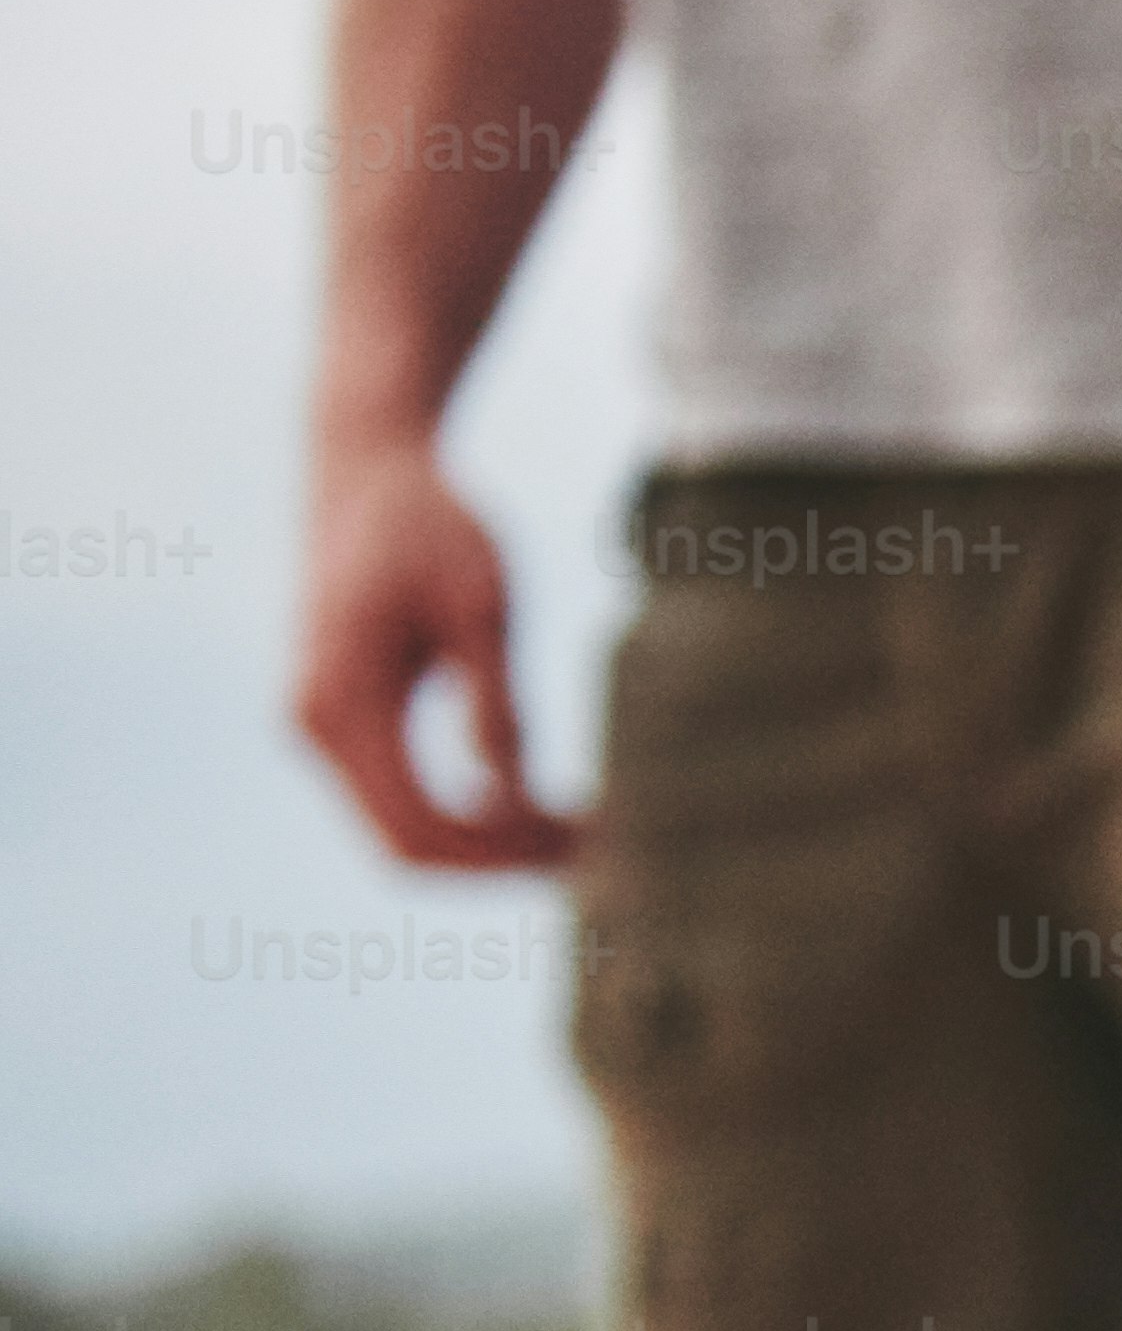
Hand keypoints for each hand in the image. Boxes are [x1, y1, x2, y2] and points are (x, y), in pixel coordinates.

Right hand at [297, 434, 574, 869]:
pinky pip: (402, 799)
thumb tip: (514, 795)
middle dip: (502, 862)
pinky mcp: (343, 721)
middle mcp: (312, 725)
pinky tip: (540, 807)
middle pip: (407, 848)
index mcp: (339, 700)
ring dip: (490, 847)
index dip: (507, 853)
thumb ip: (495, 701)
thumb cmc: (430, 524)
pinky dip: (469, 819)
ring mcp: (319, 727)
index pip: (419, 826)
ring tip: (582, 832)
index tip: (592, 840)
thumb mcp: (481, 604)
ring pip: (403, 833)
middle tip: (600, 849)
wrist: (368, 469)